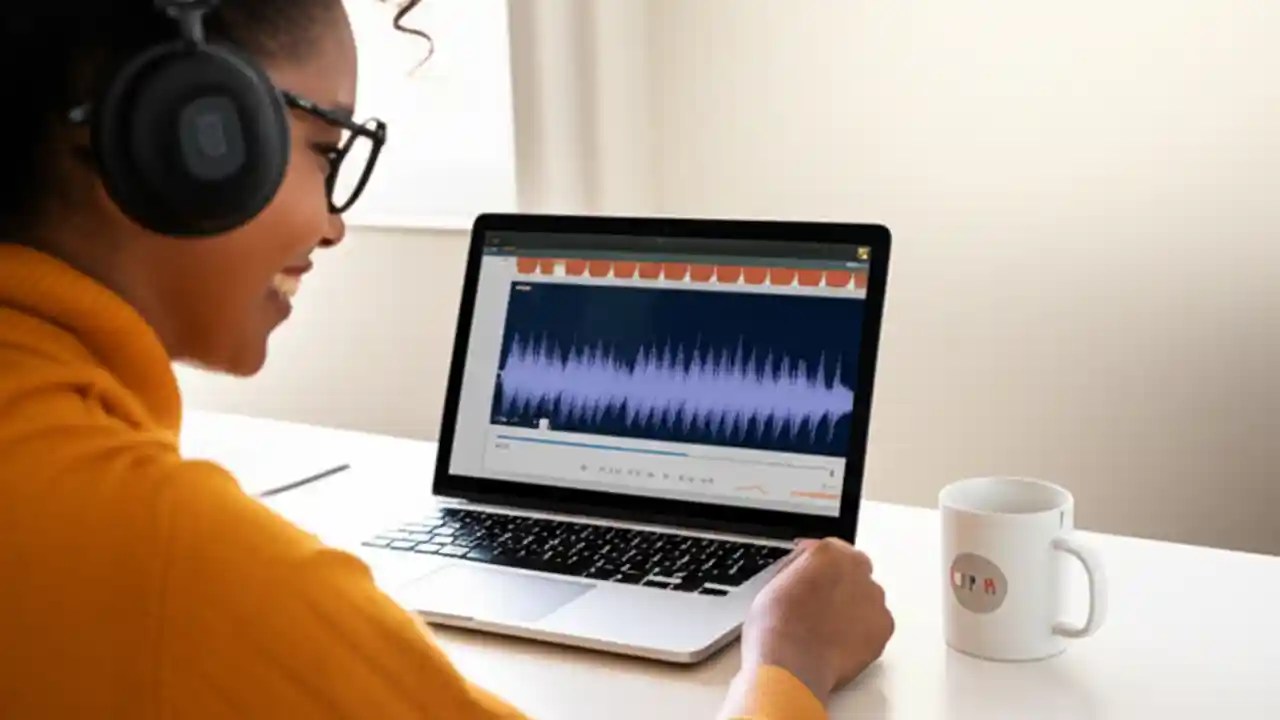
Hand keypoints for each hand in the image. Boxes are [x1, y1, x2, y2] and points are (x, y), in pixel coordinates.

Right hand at [738, 538, 893, 704]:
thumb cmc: (777, 627)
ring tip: (826, 628)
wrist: (792, 663)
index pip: (828, 549)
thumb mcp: (773, 583)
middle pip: (852, 570)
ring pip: (865, 597)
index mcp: (828, 552)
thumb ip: (797, 570)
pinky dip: (862, 631)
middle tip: (819, 604)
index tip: (810, 576)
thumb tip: (803, 575)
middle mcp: (857, 569)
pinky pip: (875, 623)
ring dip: (852, 607)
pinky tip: (839, 641)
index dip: (815, 566)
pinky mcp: (884, 627)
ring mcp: (874, 598)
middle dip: (839, 584)